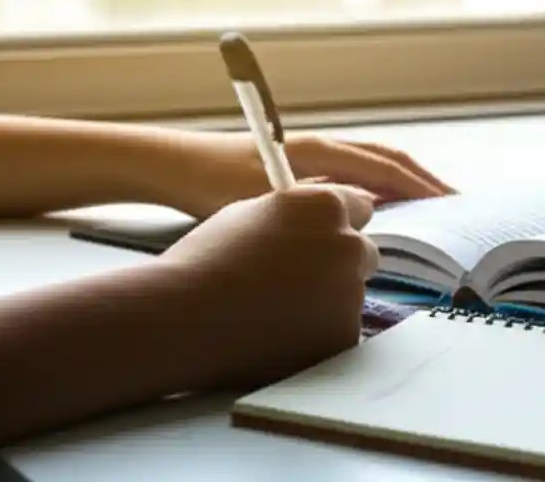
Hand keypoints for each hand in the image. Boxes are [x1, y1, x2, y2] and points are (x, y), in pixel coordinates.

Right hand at [155, 184, 378, 387]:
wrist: (183, 316)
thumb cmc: (206, 260)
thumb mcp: (252, 213)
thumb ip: (296, 215)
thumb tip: (314, 225)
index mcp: (325, 206)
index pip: (359, 207)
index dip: (334, 225)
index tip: (318, 239)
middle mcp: (348, 245)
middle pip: (362, 253)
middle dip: (337, 263)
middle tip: (296, 281)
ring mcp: (350, 294)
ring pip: (350, 295)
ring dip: (327, 301)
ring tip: (275, 311)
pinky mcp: (343, 338)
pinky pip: (339, 332)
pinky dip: (318, 335)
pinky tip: (279, 335)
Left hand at [169, 131, 454, 217]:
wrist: (171, 166)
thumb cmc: (211, 185)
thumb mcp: (267, 203)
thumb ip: (316, 208)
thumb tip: (366, 215)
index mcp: (317, 151)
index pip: (382, 167)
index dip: (420, 186)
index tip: (451, 203)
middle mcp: (319, 147)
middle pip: (385, 159)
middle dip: (422, 179)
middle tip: (455, 203)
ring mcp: (309, 155)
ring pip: (370, 164)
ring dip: (402, 182)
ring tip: (430, 204)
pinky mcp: (297, 167)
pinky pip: (351, 173)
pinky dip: (377, 186)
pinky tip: (382, 209)